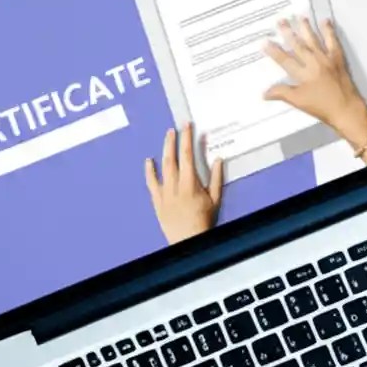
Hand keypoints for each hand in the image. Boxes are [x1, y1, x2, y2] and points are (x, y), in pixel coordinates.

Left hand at [145, 123, 224, 244]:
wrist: (188, 240)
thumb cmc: (203, 221)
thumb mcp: (215, 199)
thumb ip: (216, 178)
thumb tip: (218, 160)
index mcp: (190, 184)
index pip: (187, 156)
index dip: (187, 139)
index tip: (187, 127)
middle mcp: (175, 186)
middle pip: (172, 158)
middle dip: (173, 140)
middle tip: (174, 128)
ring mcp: (164, 193)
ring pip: (162, 167)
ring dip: (164, 150)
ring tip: (166, 138)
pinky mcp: (157, 201)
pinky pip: (151, 183)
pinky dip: (149, 171)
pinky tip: (148, 161)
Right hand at [263, 16, 366, 164]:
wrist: (347, 110)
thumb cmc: (322, 107)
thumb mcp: (299, 102)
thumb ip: (282, 93)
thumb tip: (264, 93)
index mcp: (303, 74)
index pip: (284, 60)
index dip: (274, 51)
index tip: (265, 42)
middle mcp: (313, 63)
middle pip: (298, 45)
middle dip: (289, 33)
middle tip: (281, 21)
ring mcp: (327, 59)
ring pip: (314, 40)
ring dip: (306, 28)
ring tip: (300, 17)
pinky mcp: (338, 59)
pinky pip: (332, 41)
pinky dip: (329, 31)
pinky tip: (325, 21)